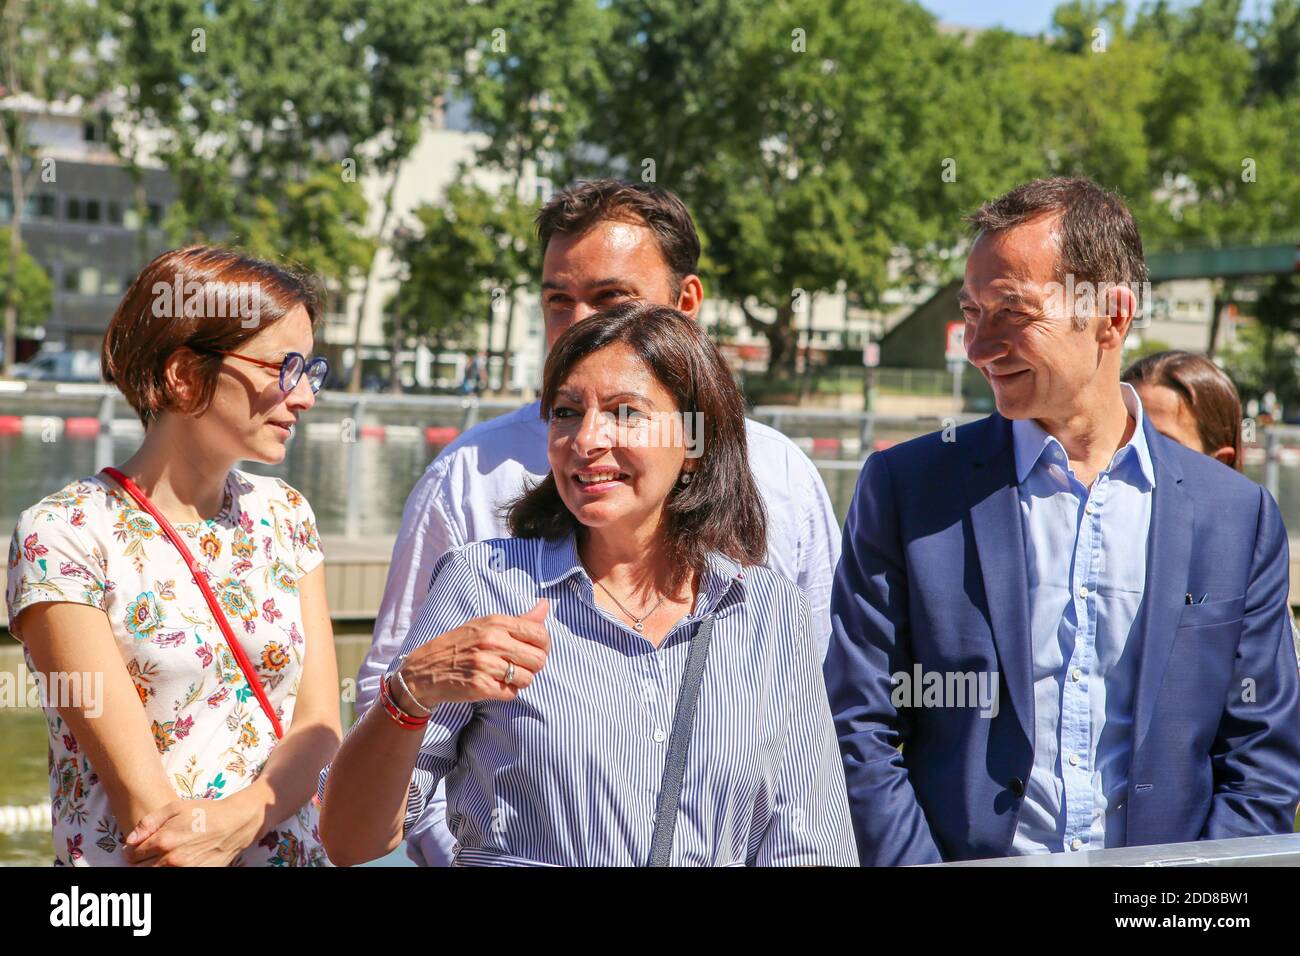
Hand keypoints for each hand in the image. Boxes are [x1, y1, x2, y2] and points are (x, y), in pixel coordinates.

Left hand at [122, 794, 261, 866]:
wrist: (235, 823)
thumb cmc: (205, 813)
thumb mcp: (176, 807)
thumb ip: (149, 822)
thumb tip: (130, 840)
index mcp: (163, 841)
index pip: (132, 854)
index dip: (131, 849)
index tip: (137, 847)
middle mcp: (171, 860)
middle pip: (139, 869)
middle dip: (139, 861)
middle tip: (146, 853)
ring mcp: (183, 871)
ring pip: (153, 876)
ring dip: (151, 868)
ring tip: (160, 858)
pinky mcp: (195, 875)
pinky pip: (172, 879)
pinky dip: (168, 871)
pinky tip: (174, 863)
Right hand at [397, 598, 549, 707]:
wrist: (424, 670)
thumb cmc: (459, 645)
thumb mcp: (485, 625)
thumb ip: (519, 620)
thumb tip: (545, 606)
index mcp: (496, 623)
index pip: (540, 634)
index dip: (543, 646)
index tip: (534, 651)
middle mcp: (492, 641)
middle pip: (538, 659)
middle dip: (533, 666)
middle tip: (518, 666)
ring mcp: (486, 665)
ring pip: (527, 679)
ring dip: (519, 681)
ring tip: (502, 675)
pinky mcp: (481, 687)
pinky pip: (511, 693)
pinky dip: (506, 692)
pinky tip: (492, 685)